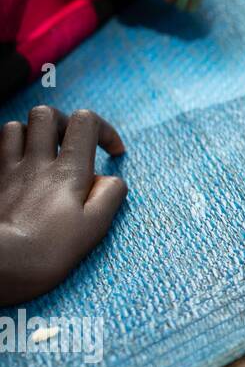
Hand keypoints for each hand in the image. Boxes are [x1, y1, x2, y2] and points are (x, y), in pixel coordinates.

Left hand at [0, 107, 127, 305]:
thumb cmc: (46, 251)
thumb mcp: (93, 228)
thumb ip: (110, 195)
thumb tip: (112, 179)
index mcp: (68, 171)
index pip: (85, 122)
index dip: (104, 130)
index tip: (113, 154)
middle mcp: (36, 163)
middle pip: (46, 115)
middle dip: (65, 123)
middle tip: (73, 146)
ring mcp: (8, 170)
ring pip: (15, 127)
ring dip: (31, 134)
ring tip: (43, 154)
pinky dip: (8, 150)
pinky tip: (18, 167)